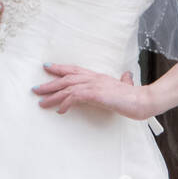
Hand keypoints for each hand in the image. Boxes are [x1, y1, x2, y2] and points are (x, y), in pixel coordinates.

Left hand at [32, 64, 153, 119]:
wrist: (142, 100)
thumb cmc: (134, 96)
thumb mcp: (126, 86)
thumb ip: (124, 81)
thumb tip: (126, 76)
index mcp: (98, 76)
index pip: (75, 70)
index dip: (60, 68)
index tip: (47, 67)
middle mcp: (93, 78)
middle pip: (66, 78)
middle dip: (49, 83)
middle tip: (35, 89)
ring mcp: (94, 85)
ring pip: (67, 87)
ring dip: (52, 95)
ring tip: (41, 102)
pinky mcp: (95, 94)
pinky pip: (75, 97)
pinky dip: (65, 103)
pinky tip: (60, 111)